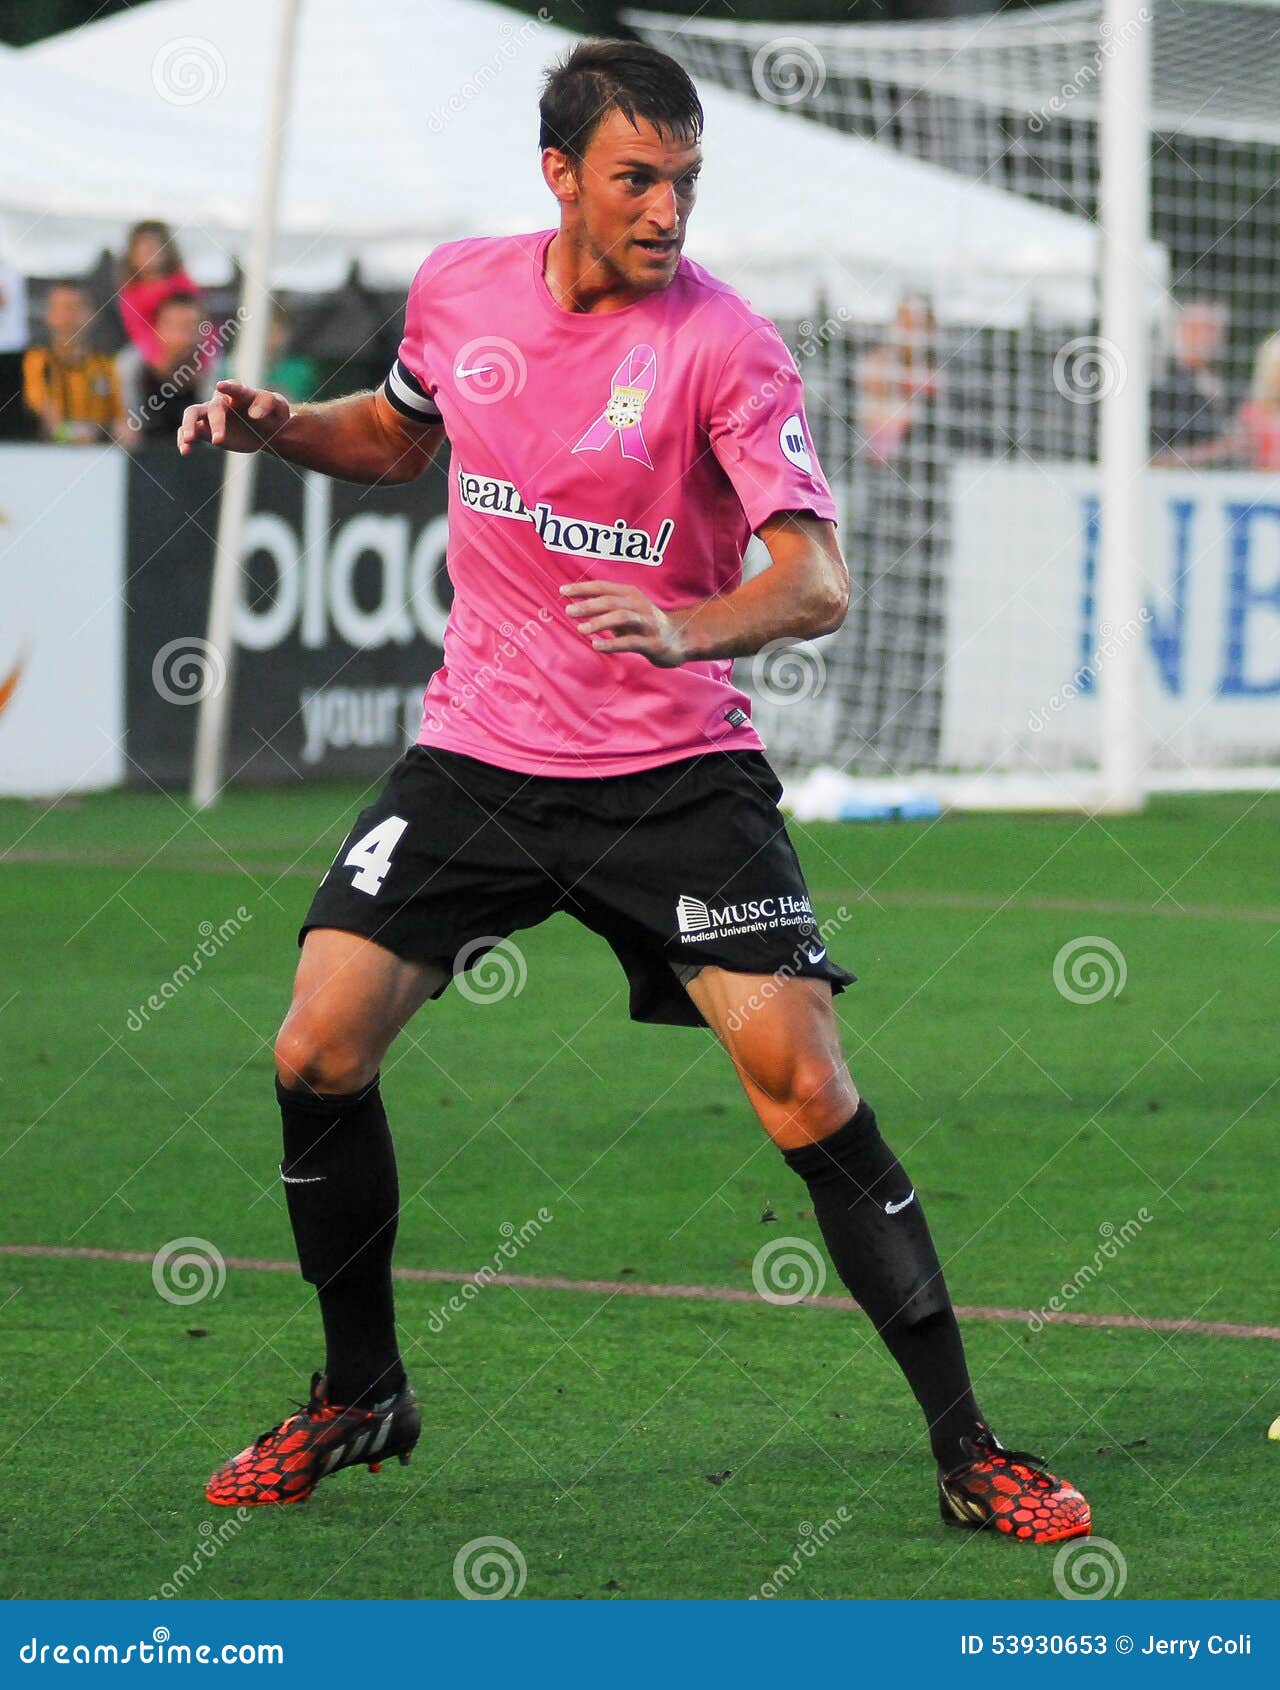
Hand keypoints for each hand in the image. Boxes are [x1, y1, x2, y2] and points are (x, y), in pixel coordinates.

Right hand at [177, 379, 290, 455]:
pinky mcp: (206, 430)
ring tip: (188, 441)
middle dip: (216, 423)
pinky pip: (191, 431)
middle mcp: (222, 401)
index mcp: (241, 393)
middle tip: (219, 441)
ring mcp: (211, 415)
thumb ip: (269, 404)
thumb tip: (254, 414)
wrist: (267, 430)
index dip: (228, 388)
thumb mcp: (279, 408)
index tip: (220, 387)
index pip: (234, 388)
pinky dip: (184, 439)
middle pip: (213, 408)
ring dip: (188, 426)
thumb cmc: (273, 414)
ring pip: (193, 414)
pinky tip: (185, 451)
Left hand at [560, 579, 687, 666]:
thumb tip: (576, 605)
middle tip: (569, 611)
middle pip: (610, 601)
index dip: (583, 588)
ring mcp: (646, 624)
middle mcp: (638, 605)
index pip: (603, 587)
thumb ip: (605, 608)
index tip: (562, 591)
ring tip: (581, 629)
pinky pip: (630, 642)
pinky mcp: (652, 643)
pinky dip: (612, 643)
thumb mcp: (626, 611)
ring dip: (600, 622)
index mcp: (630, 594)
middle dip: (588, 605)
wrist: (681, 638)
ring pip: (621, 617)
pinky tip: (597, 646)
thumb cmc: (646, 624)